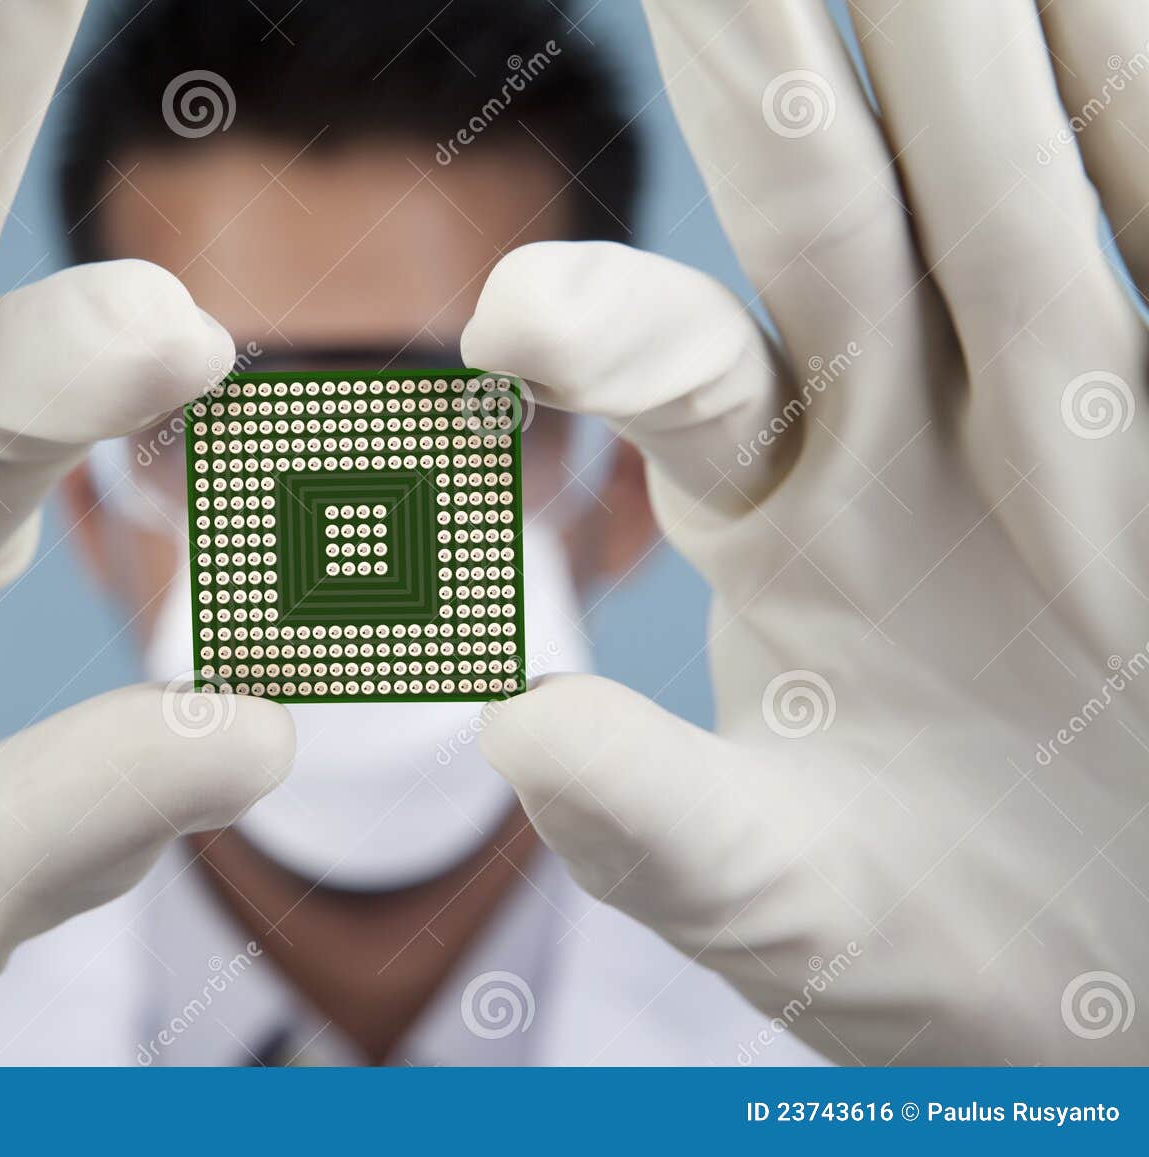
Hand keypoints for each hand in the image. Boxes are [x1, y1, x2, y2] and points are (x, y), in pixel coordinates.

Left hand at [464, 0, 1148, 1063]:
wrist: (1134, 995)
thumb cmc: (954, 953)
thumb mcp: (788, 899)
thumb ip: (655, 825)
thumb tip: (512, 733)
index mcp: (775, 519)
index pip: (672, 367)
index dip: (597, 322)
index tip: (507, 318)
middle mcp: (901, 428)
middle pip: (819, 212)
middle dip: (764, 71)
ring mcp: (1060, 411)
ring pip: (999, 190)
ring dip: (972, 51)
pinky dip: (1141, 119)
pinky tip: (1110, 13)